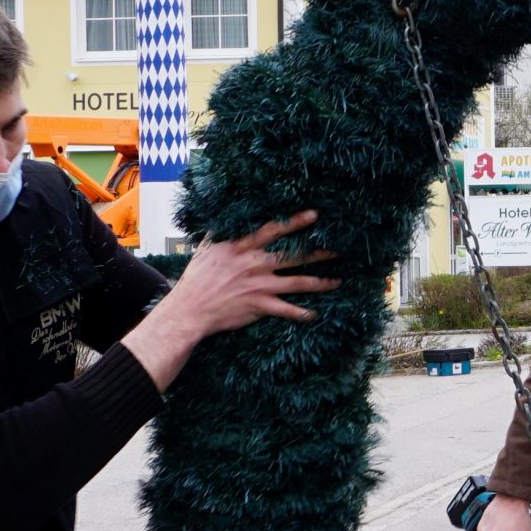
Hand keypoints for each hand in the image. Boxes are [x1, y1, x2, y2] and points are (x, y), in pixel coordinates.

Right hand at [124, 210, 340, 389]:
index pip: (274, 230)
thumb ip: (222, 233)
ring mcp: (260, 285)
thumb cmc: (197, 279)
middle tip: (339, 249)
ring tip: (338, 280)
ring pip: (298, 282)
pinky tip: (315, 314)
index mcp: (242, 247)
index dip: (295, 222)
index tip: (315, 215)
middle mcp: (255, 264)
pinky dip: (302, 313)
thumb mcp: (207, 248)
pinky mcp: (260, 306)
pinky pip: (287, 310)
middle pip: (294, 255)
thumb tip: (228, 217)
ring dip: (321, 282)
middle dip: (319, 252)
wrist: (190, 309)